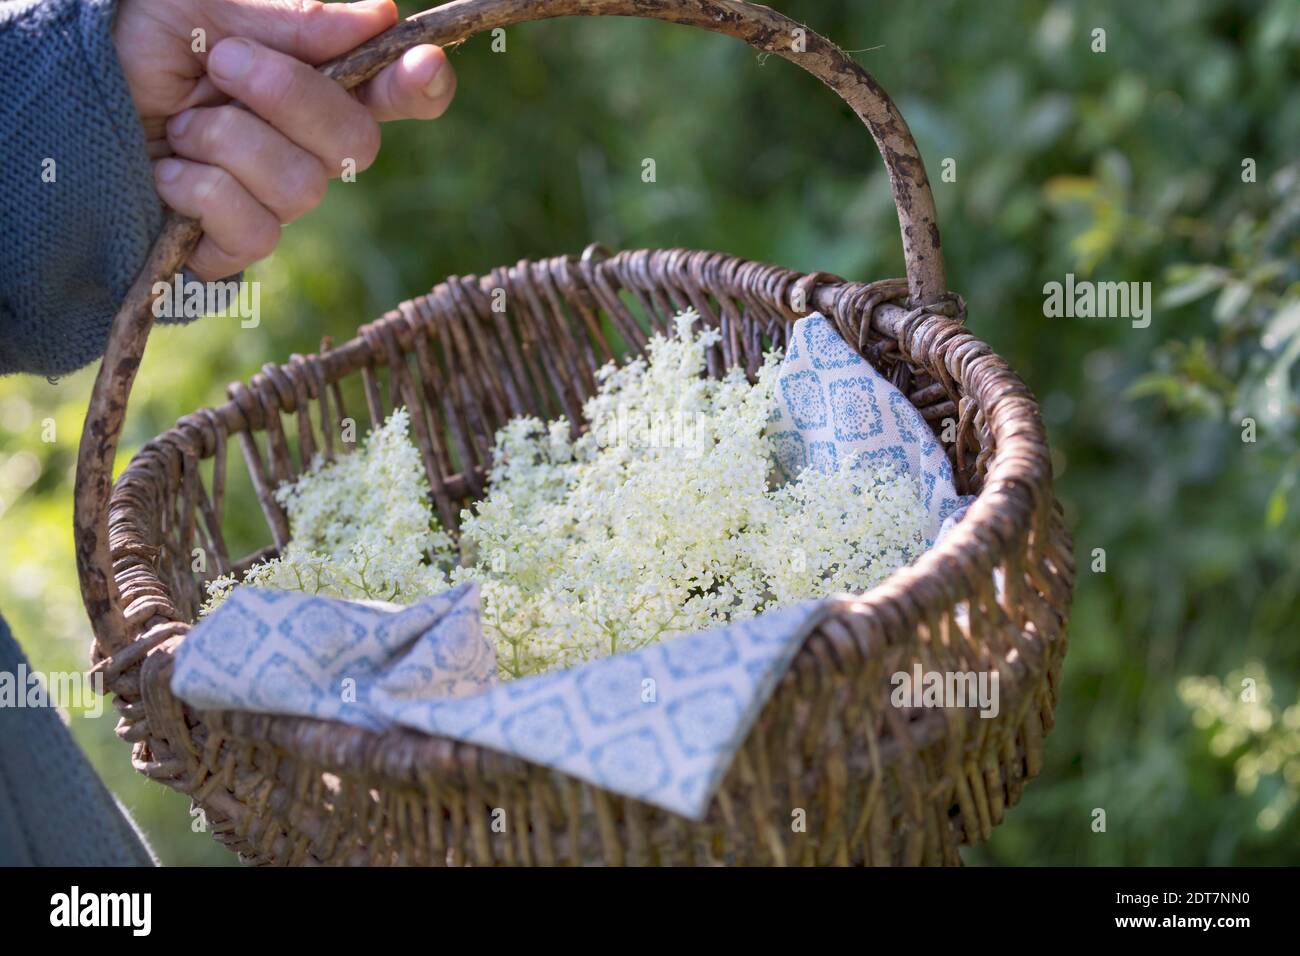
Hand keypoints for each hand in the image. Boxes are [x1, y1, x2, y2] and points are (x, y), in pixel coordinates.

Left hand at [113, 0, 456, 278]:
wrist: (60, 106)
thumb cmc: (130, 47)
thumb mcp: (200, 6)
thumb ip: (289, 17)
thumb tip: (379, 17)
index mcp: (313, 80)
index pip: (396, 92)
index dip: (422, 84)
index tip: (419, 66)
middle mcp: (308, 145)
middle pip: (359, 142)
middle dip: (287, 95)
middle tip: (220, 62)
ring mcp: (276, 201)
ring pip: (304, 187)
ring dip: (227, 142)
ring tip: (178, 124)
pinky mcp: (235, 249)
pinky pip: (254, 232)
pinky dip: (199, 192)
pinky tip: (166, 173)